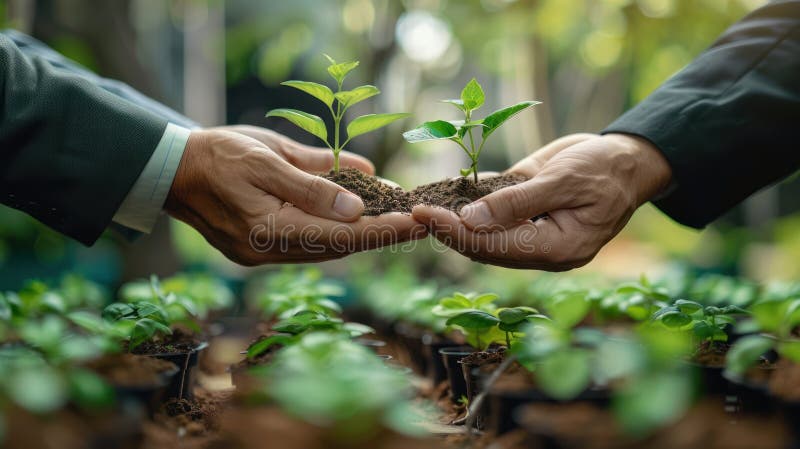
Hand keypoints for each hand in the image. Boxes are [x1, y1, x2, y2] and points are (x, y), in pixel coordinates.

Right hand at [165, 129, 425, 264]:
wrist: (174, 168)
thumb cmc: (218, 154)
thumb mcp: (267, 158)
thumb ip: (311, 184)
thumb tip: (356, 207)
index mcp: (267, 230)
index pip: (339, 237)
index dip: (383, 231)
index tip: (418, 221)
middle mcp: (267, 251)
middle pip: (338, 248)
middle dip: (380, 234)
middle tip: (419, 219)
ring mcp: (263, 254)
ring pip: (326, 247)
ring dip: (361, 233)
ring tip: (397, 217)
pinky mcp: (261, 248)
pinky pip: (310, 241)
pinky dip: (336, 228)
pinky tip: (358, 215)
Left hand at [412, 133, 671, 269]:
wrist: (626, 161)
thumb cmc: (603, 168)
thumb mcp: (561, 178)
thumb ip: (517, 201)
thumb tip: (470, 219)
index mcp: (558, 249)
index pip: (495, 247)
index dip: (455, 232)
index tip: (423, 214)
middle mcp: (543, 251)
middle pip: (485, 248)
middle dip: (447, 231)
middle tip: (411, 213)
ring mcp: (536, 238)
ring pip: (485, 238)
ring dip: (453, 224)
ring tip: (419, 210)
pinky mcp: (529, 222)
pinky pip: (494, 221)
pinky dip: (470, 210)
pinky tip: (443, 200)